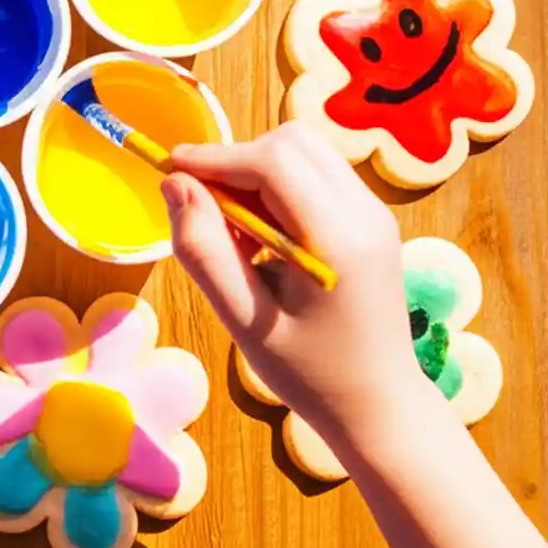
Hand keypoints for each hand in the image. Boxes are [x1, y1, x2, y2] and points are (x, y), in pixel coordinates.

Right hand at [161, 122, 427, 434]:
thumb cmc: (308, 373)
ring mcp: (374, 212)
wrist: (377, 404)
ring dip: (257, 172)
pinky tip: (262, 236)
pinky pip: (316, 174)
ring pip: (305, 151)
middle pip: (292, 142)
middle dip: (237, 161)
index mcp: (338, 240)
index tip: (170, 171)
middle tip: (203, 207)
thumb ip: (204, 251)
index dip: (215, 157)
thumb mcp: (243, 320)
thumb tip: (175, 185)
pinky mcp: (370, 218)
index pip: (273, 162)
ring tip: (234, 230)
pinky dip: (278, 187)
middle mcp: (365, 212)